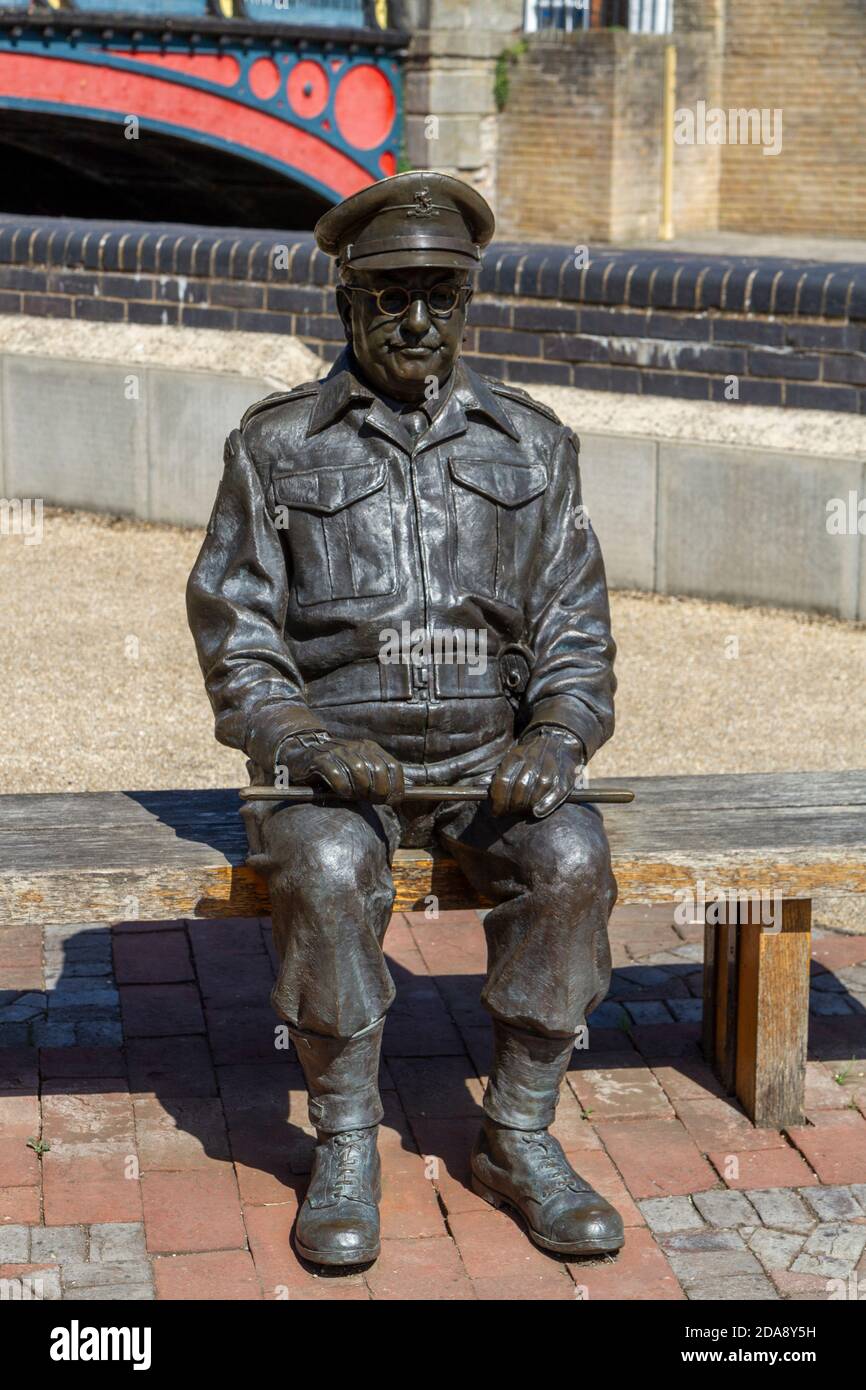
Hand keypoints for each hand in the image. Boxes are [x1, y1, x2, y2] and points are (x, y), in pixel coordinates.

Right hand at [275, 733, 403, 803]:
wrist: (301, 756)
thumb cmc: (335, 770)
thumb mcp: (360, 771)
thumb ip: (379, 780)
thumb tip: (400, 797)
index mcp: (369, 748)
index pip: (393, 767)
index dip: (396, 787)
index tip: (393, 802)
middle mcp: (355, 747)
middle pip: (378, 770)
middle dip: (379, 791)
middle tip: (372, 801)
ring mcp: (337, 751)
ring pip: (358, 771)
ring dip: (360, 790)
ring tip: (355, 796)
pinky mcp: (320, 760)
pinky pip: (336, 775)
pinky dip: (342, 788)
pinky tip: (341, 793)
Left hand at [489, 727, 584, 819]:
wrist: (559, 740)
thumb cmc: (530, 757)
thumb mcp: (513, 758)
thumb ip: (500, 774)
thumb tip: (480, 790)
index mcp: (517, 755)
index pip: (504, 780)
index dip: (498, 800)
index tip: (495, 812)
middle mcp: (534, 760)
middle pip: (520, 787)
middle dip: (512, 806)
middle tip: (509, 814)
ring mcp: (551, 767)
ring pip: (538, 789)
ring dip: (527, 806)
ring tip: (521, 813)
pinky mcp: (566, 776)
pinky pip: (556, 792)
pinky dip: (546, 804)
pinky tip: (537, 813)